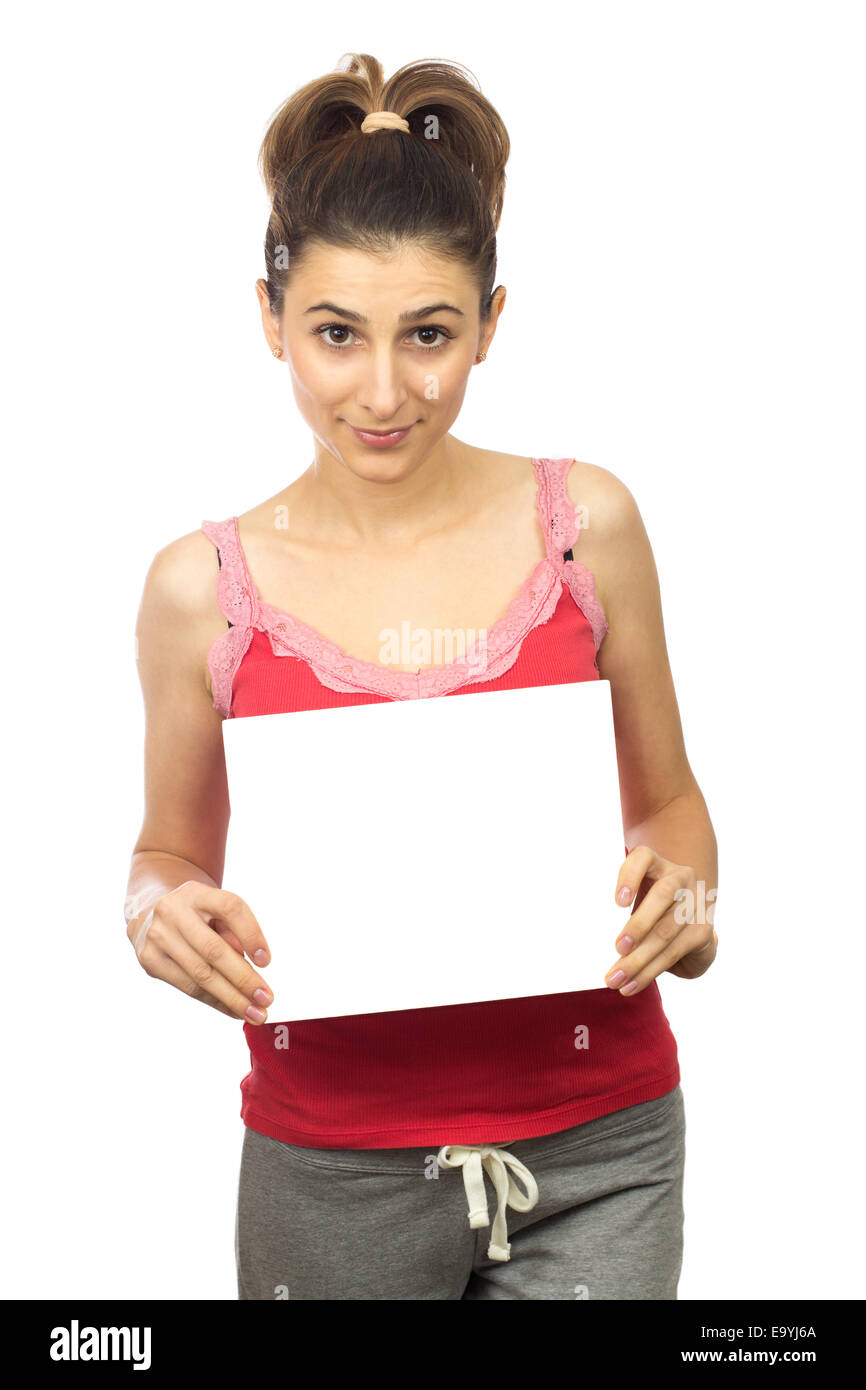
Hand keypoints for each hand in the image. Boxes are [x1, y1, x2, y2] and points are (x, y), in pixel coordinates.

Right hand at [128, 881, 273, 1023]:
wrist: (150, 913)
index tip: (267, 962)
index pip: (230, 908)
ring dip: (231, 998)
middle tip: (266, 999)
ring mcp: (158, 936)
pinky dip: (214, 1001)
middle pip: (214, 949)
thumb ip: (235, 934)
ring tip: (254, 1013)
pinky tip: (232, 1010)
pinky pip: (188, 987)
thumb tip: (254, 973)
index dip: (251, 934)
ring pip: (200, 975)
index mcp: (196, 892)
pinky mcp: (150, 960)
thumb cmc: (197, 915)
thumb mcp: (216, 912)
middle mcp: (173, 911)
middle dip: (243, 979)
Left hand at [604, 846, 717, 996]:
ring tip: (616, 978)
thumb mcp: (635, 901)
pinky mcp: (703, 929)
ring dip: (638, 959)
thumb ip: (619, 910)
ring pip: (666, 930)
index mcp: (655, 864)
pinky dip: (649, 971)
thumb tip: (588, 942)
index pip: (643, 858)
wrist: (690, 926)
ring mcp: (695, 902)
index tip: (618, 901)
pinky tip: (632, 984)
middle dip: (638, 925)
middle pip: (661, 895)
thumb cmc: (649, 911)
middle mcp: (679, 877)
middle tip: (617, 948)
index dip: (629, 877)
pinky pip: (673, 952)